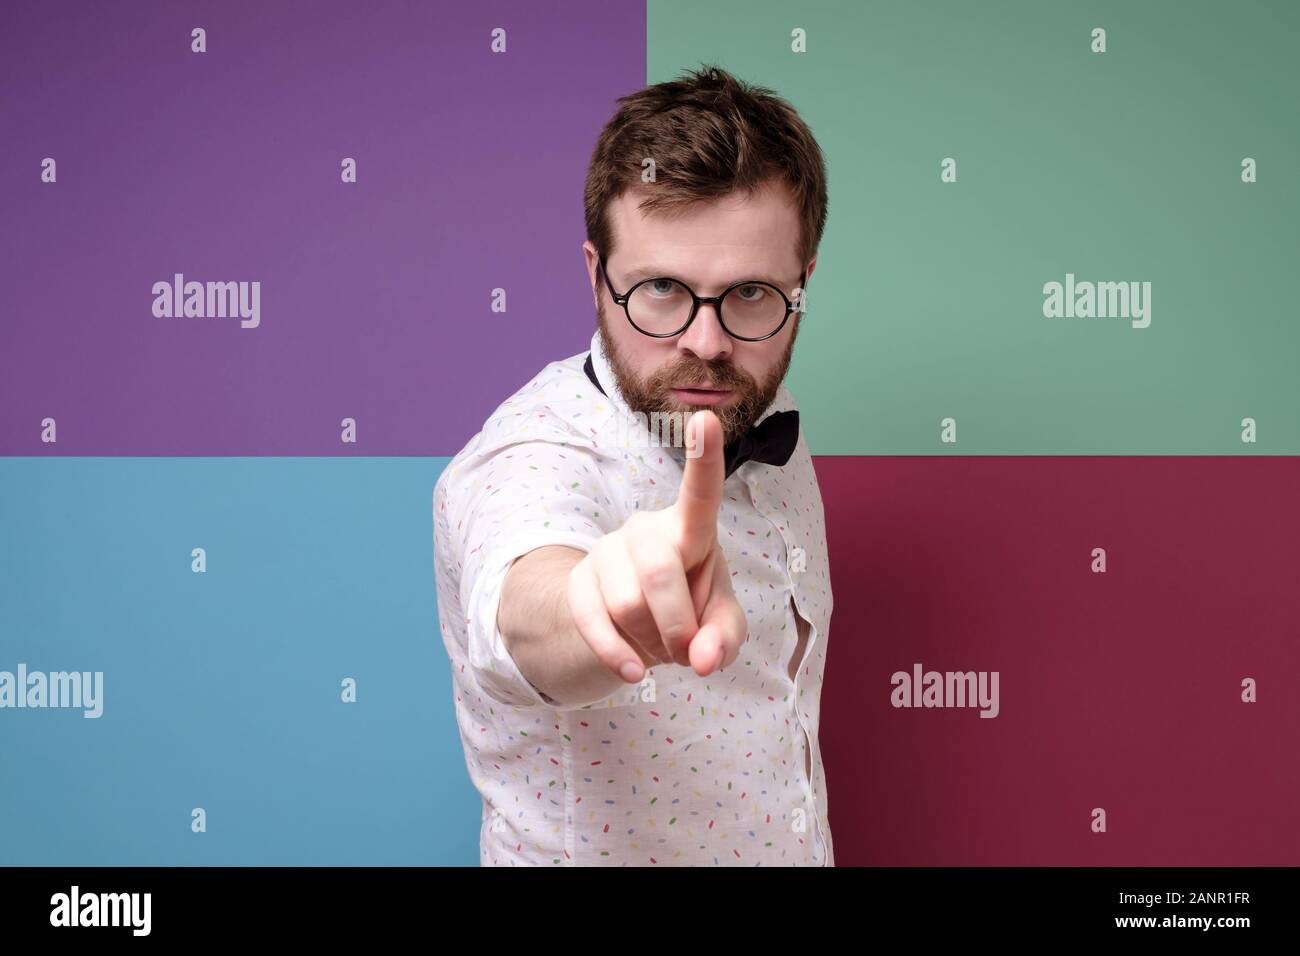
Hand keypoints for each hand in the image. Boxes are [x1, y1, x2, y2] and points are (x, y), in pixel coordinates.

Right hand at [566, 410, 746, 682]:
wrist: (636, 626)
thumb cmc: (690, 609)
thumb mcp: (721, 625)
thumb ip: (725, 639)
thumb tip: (704, 658)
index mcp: (690, 530)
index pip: (700, 494)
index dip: (703, 458)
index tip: (707, 418)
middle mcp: (646, 530)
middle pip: (659, 576)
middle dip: (677, 626)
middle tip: (688, 651)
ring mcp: (607, 552)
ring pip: (625, 604)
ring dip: (651, 642)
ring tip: (661, 648)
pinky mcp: (579, 581)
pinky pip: (591, 620)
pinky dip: (617, 655)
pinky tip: (635, 672)